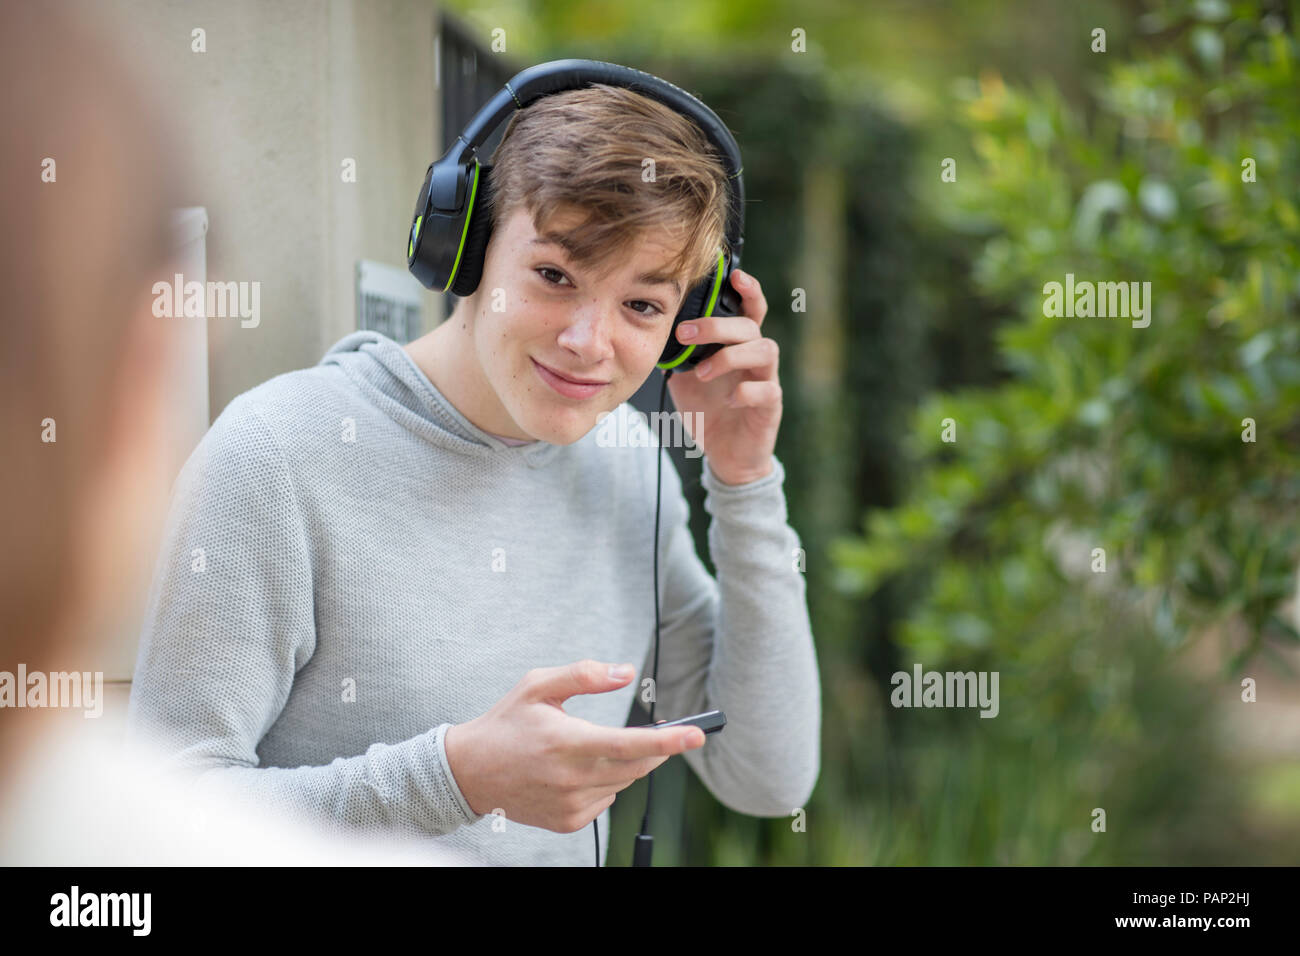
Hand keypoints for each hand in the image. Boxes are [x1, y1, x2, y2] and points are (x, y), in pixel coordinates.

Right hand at [443, 659, 705, 833]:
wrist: (470, 772)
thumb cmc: (506, 724)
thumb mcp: (538, 686)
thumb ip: (584, 675)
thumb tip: (626, 673)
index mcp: (566, 742)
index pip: (630, 744)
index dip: (668, 741)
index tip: (697, 735)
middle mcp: (571, 778)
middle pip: (636, 766)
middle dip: (654, 748)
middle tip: (654, 732)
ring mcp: (571, 804)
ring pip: (624, 783)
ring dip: (626, 764)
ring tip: (593, 747)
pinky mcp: (569, 821)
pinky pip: (607, 799)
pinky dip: (605, 782)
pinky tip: (578, 771)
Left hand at [667, 268, 780, 485]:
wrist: (725, 455)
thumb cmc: (708, 412)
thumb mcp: (686, 379)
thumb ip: (679, 355)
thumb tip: (655, 331)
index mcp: (738, 346)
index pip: (750, 309)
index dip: (748, 289)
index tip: (734, 275)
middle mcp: (756, 358)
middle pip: (750, 326)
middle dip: (717, 325)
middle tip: (685, 334)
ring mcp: (767, 380)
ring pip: (765, 350)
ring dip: (730, 356)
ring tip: (702, 373)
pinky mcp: (770, 407)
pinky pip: (767, 390)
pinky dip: (746, 391)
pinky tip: (727, 400)